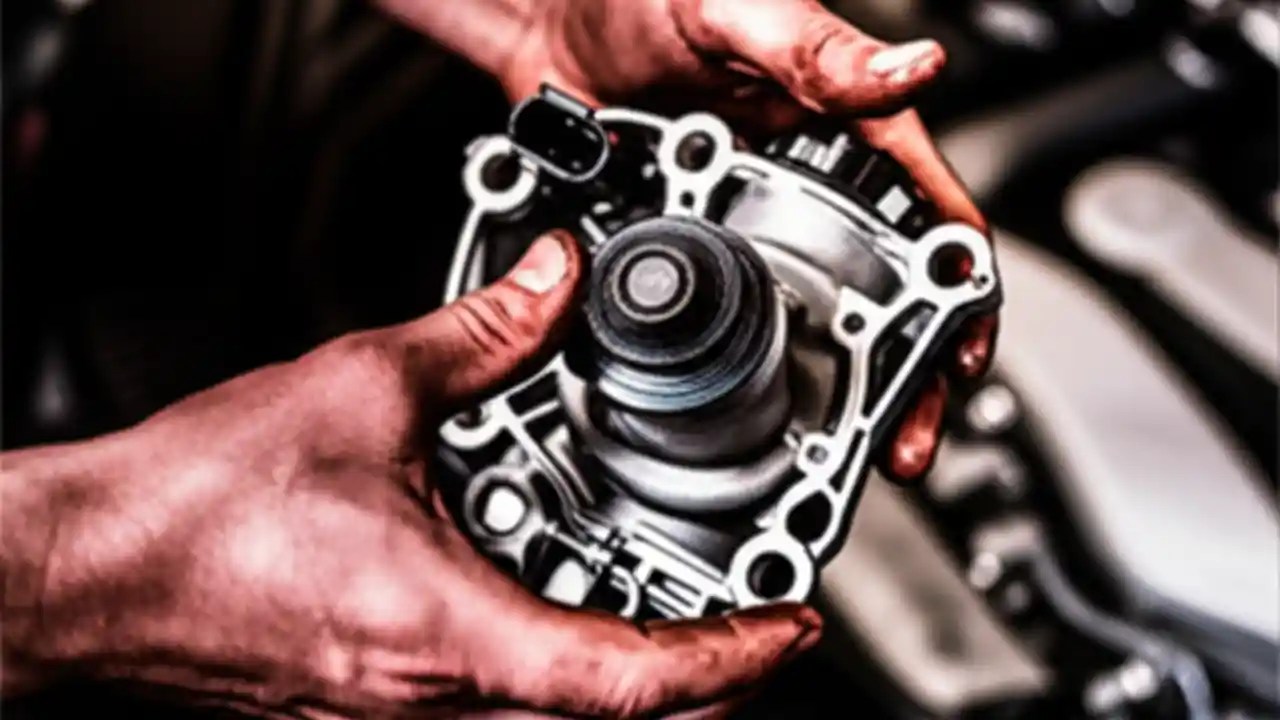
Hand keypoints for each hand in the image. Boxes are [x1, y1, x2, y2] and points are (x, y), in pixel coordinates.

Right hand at [1, 232, 820, 718]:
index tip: (784, 627)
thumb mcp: (361, 392)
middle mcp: (435, 696)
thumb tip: (545, 283)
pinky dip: (554, 666)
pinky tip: (549, 605)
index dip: (730, 660)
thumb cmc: (196, 512)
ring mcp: (405, 714)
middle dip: (703, 681)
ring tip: (678, 614)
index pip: (630, 679)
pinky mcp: (375, 703)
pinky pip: (494, 708)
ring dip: (632, 678)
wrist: (93, 574)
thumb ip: (476, 336)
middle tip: (750, 625)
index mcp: (449, 628)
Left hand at [376, 0, 997, 479]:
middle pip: (886, 286)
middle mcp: (812, 177)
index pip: (931, 213)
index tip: (962, 352)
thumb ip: (816, 52)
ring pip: (820, 311)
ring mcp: (759, 217)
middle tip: (904, 435)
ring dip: (841, 377)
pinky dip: (763, 354)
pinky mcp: (705, 242)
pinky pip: (746, 307)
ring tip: (842, 441)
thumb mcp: (733, 13)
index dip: (960, 287)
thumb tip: (911, 72)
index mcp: (847, 123)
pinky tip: (766, 396)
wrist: (551, 26)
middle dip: (907, 367)